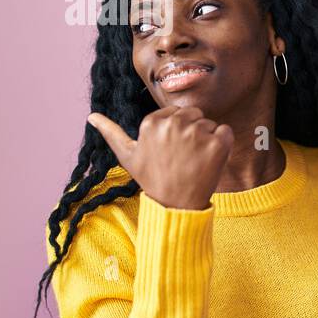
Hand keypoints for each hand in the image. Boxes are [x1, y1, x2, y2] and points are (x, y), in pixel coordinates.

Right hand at [88, 106, 233, 210]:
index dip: (177, 130)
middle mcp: (173, 123)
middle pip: (194, 114)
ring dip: (207, 139)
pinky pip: (226, 131)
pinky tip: (210, 159)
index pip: (175, 112)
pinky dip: (223, 143)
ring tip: (194, 160)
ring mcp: (196, 133)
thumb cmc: (151, 179)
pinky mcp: (217, 143)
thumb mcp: (127, 156)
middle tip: (183, 156)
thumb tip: (91, 116)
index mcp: (152, 122)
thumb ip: (111, 133)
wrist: (176, 204)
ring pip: (209, 123)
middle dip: (192, 131)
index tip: (171, 149)